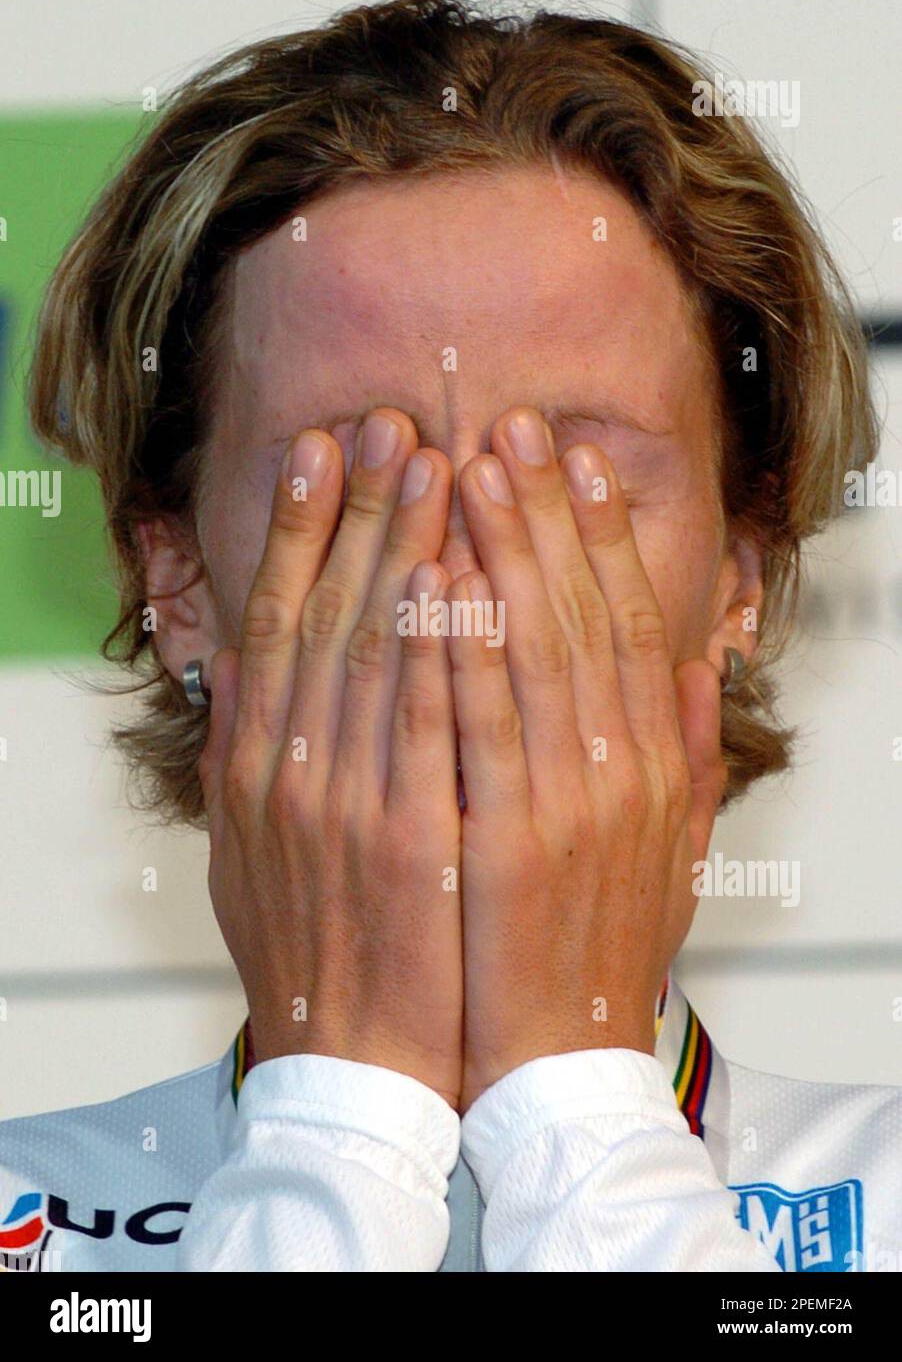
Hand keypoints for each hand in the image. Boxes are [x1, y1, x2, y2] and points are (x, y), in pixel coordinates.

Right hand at [199, 410, 463, 1107]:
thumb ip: (251, 750)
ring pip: (378, 647)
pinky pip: (431, 719)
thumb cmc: (309, 949)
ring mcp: (351, 800)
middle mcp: (291, 768)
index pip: (273, 617)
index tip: (323, 450)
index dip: (299, 527)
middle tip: (394, 422)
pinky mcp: (413, 836)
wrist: (352, 1058)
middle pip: (327, 610)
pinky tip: (467, 572)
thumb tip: (251, 661)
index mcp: (253, 764)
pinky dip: (446, 641)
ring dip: (409, 546)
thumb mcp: (250, 847)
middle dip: (364, 508)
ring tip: (441, 462)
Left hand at [449, 408, 724, 1112]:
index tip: (575, 457)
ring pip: (533, 646)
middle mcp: (621, 766)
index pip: (633, 618)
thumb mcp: (673, 849)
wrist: (561, 1060)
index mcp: (655, 761)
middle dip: (543, 508)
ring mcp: (568, 800)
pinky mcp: (511, 839)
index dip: (604, 530)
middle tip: (509, 423)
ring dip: (499, 547)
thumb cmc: (600, 952)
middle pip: (583, 609)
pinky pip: (481, 721)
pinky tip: (437, 575)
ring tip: (465, 464)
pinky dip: (461, 644)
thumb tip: (705, 666)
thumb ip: (692, 753)